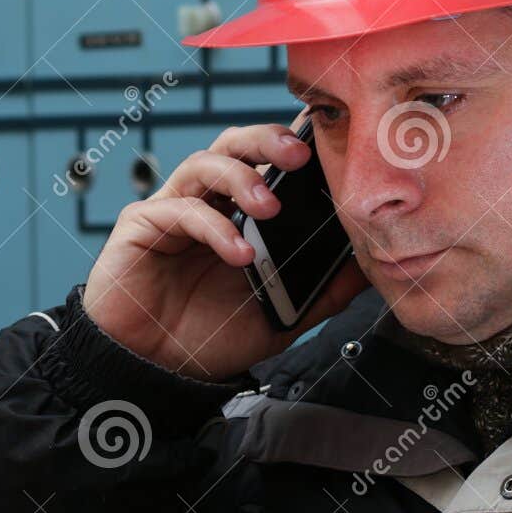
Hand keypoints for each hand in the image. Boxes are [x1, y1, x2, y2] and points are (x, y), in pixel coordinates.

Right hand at [82, 122, 368, 379]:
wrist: (153, 371)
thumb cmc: (207, 337)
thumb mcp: (280, 316)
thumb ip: (322, 290)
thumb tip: (369, 266)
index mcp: (236, 213)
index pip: (265, 163)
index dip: (292, 148)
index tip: (328, 148)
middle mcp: (205, 202)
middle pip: (234, 145)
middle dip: (267, 141)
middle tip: (299, 155)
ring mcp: (171, 209)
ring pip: (205, 164)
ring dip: (243, 178)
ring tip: (271, 206)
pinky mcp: (142, 225)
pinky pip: (181, 210)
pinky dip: (216, 227)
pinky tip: (239, 252)